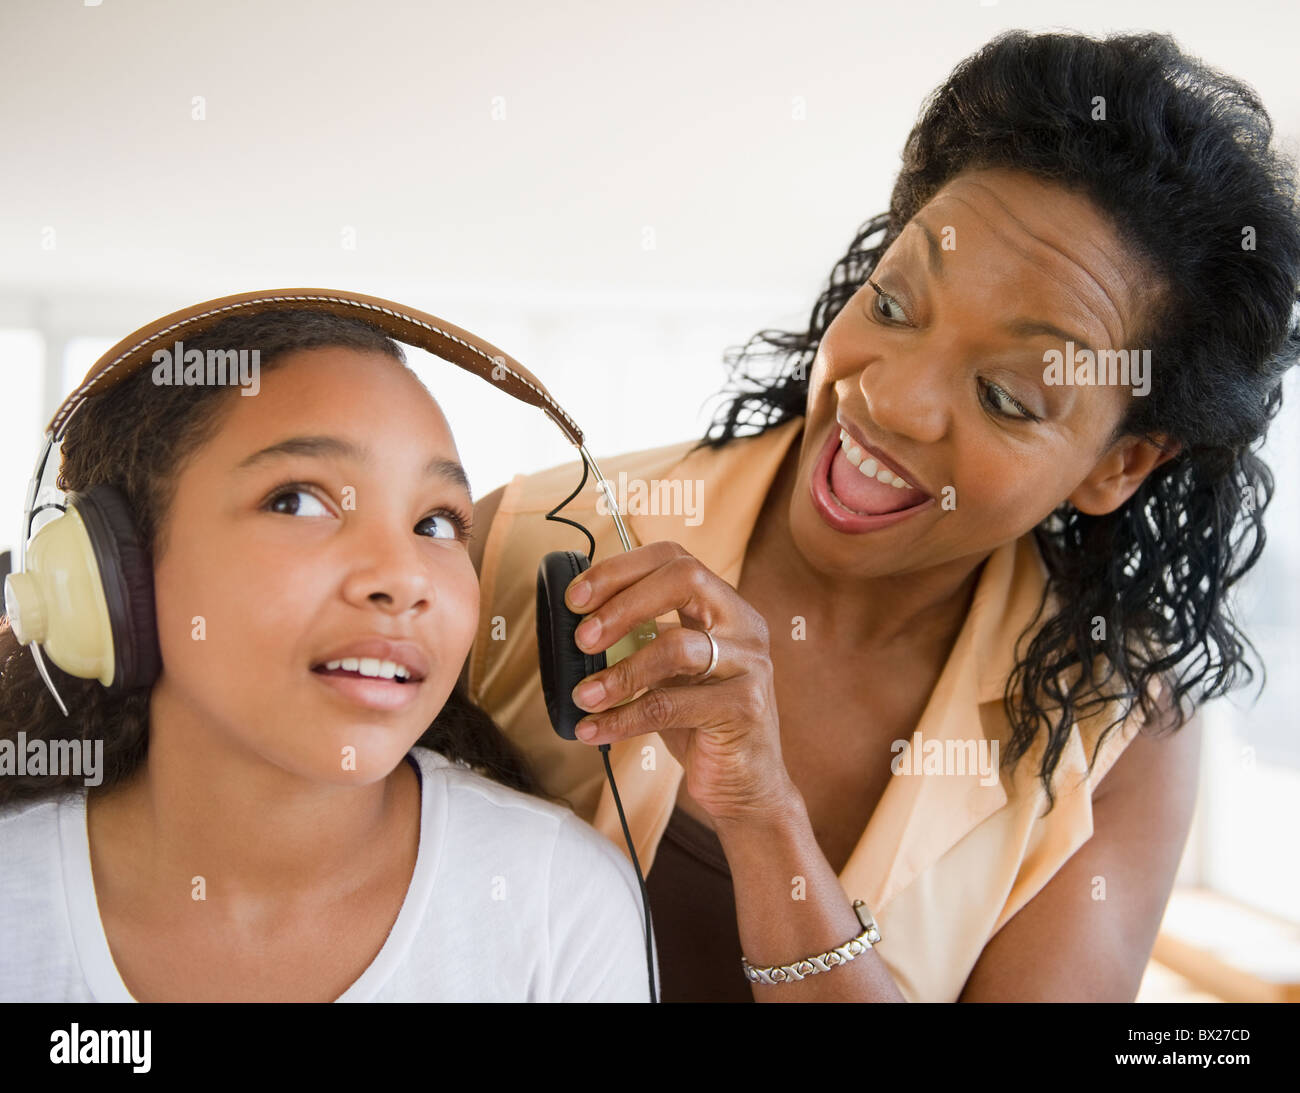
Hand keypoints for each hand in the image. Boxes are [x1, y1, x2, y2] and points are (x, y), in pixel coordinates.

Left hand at [564, 540, 798, 825]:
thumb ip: (639, 642)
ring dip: (619, 672)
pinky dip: (623, 718)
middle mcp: (744, 624)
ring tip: (583, 695)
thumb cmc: (699, 722)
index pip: (674, 559)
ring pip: (676, 647)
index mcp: (724, 606)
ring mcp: (749, 664)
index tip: (576, 597)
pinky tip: (594, 729)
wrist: (745, 785)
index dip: (620, 569)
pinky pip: (670, 706)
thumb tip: (575, 629)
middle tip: (581, 638)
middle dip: (622, 604)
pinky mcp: (744, 708)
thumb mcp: (668, 673)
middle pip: (684, 580)